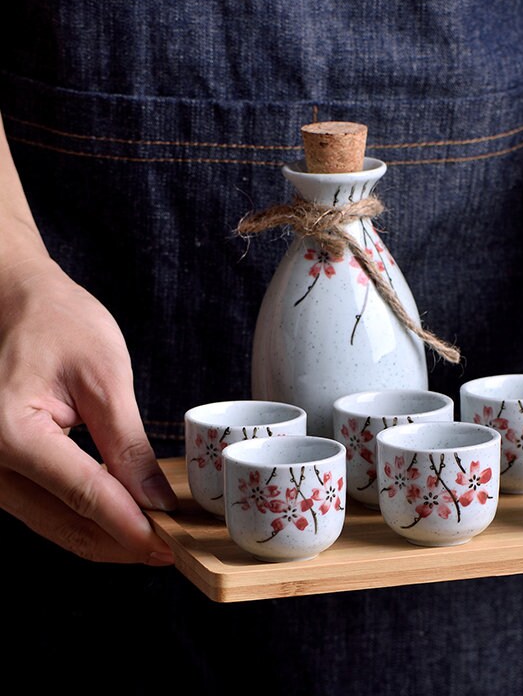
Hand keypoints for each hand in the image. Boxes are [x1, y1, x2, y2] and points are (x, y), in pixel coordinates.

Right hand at [0, 256, 176, 563]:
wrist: (14, 304)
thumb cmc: (57, 324)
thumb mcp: (103, 376)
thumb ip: (127, 443)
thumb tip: (155, 500)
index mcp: (9, 431)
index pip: (82, 493)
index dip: (130, 525)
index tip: (168, 546)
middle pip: (63, 523)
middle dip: (122, 541)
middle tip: (173, 551)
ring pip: (52, 525)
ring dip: (105, 536)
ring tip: (156, 538)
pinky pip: (43, 508)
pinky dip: (84, 517)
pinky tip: (123, 516)